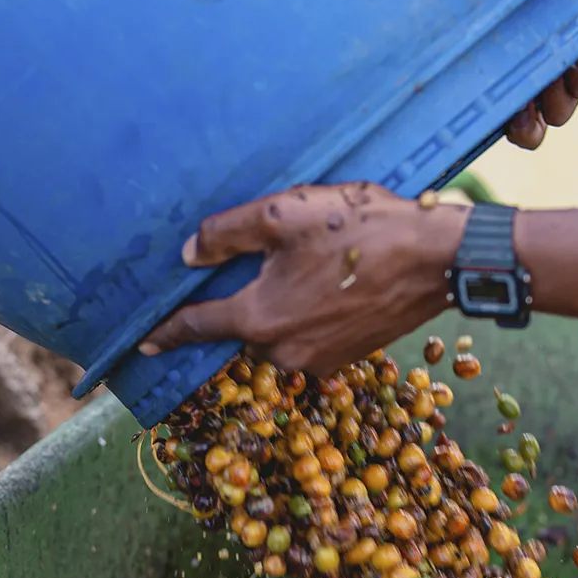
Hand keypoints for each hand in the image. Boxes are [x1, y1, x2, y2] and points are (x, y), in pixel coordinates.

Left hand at [139, 184, 467, 375]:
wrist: (434, 262)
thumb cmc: (361, 231)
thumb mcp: (284, 215)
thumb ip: (226, 233)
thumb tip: (188, 254)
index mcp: (258, 318)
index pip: (197, 326)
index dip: (166, 332)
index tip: (144, 344)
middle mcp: (281, 351)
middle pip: (241, 328)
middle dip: (243, 300)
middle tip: (272, 261)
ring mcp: (315, 362)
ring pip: (275, 333)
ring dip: (280, 306)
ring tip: (311, 267)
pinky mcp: (342, 360)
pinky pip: (306, 339)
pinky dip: (306, 315)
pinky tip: (330, 282)